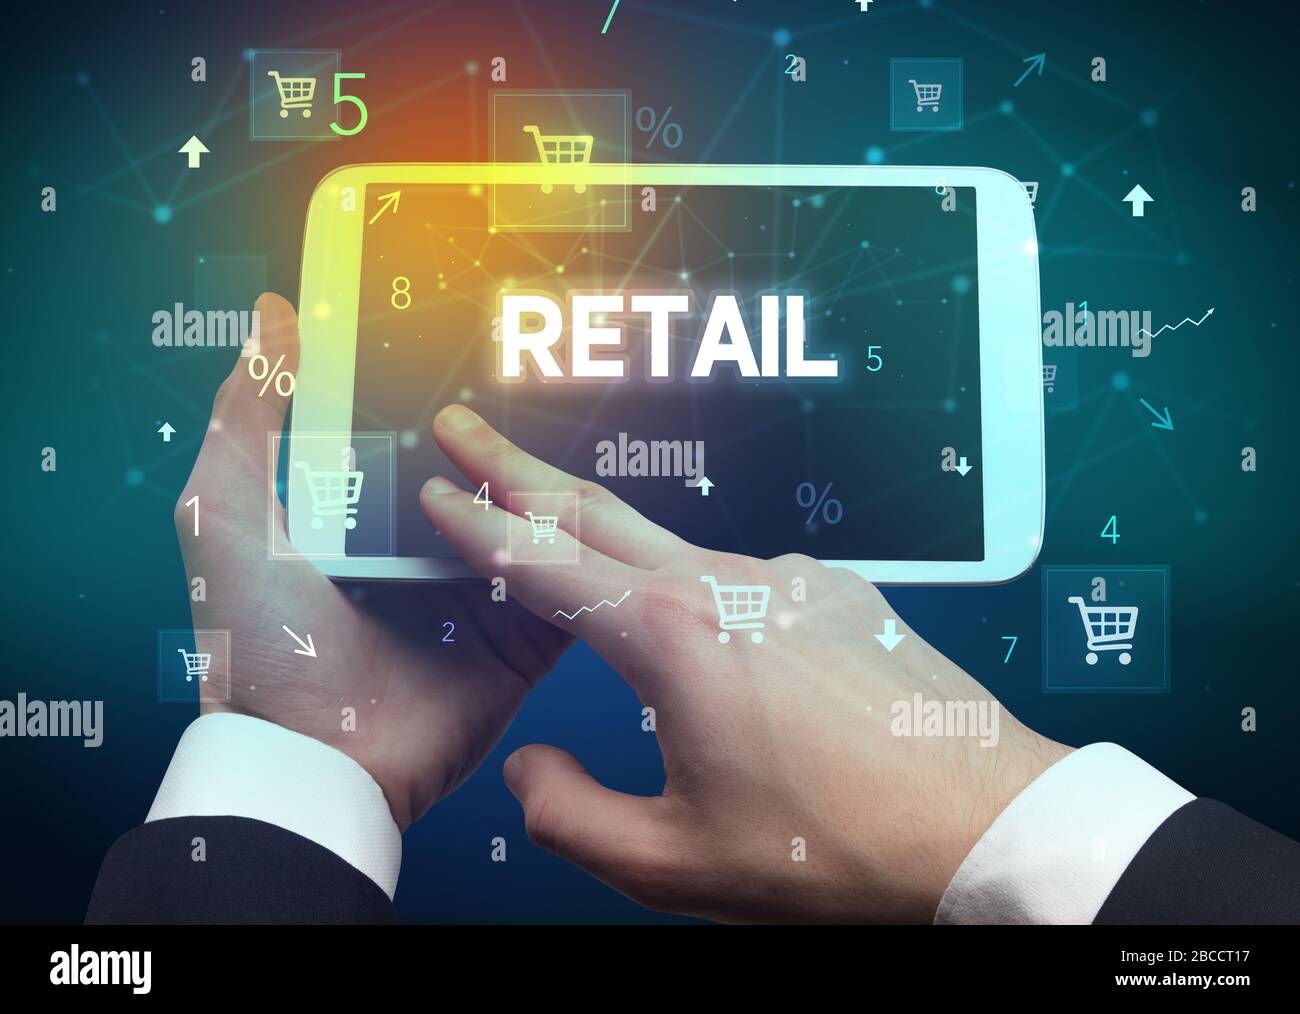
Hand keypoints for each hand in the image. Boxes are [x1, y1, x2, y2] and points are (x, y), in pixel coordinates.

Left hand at [176, 295, 569, 829]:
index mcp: (367, 517)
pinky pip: (571, 590)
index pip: (420, 438)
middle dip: (512, 435)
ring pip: (538, 525)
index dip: (440, 390)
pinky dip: (589, 559)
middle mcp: (429, 552)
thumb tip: (274, 313)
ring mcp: (483, 599)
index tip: (470, 325)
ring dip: (556, 488)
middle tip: (546, 372)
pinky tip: (604, 517)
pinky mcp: (525, 644)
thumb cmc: (255, 640)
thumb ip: (247, 416)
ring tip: (577, 433)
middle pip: (488, 477)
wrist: (313, 760)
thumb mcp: (224, 512)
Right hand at [419, 405, 1071, 921]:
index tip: (438, 492)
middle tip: (464, 430)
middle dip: (516, 468)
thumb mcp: (674, 862)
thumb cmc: (840, 847)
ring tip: (569, 538)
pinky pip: (742, 576)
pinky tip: (706, 632)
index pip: (545, 564)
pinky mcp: (835, 587)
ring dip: (605, 535)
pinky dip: (697, 587)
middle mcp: (728, 583)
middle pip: (595, 509)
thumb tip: (529, 772)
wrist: (982, 820)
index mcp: (673, 638)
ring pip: (669, 544)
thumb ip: (570, 815)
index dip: (478, 526)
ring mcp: (787, 575)